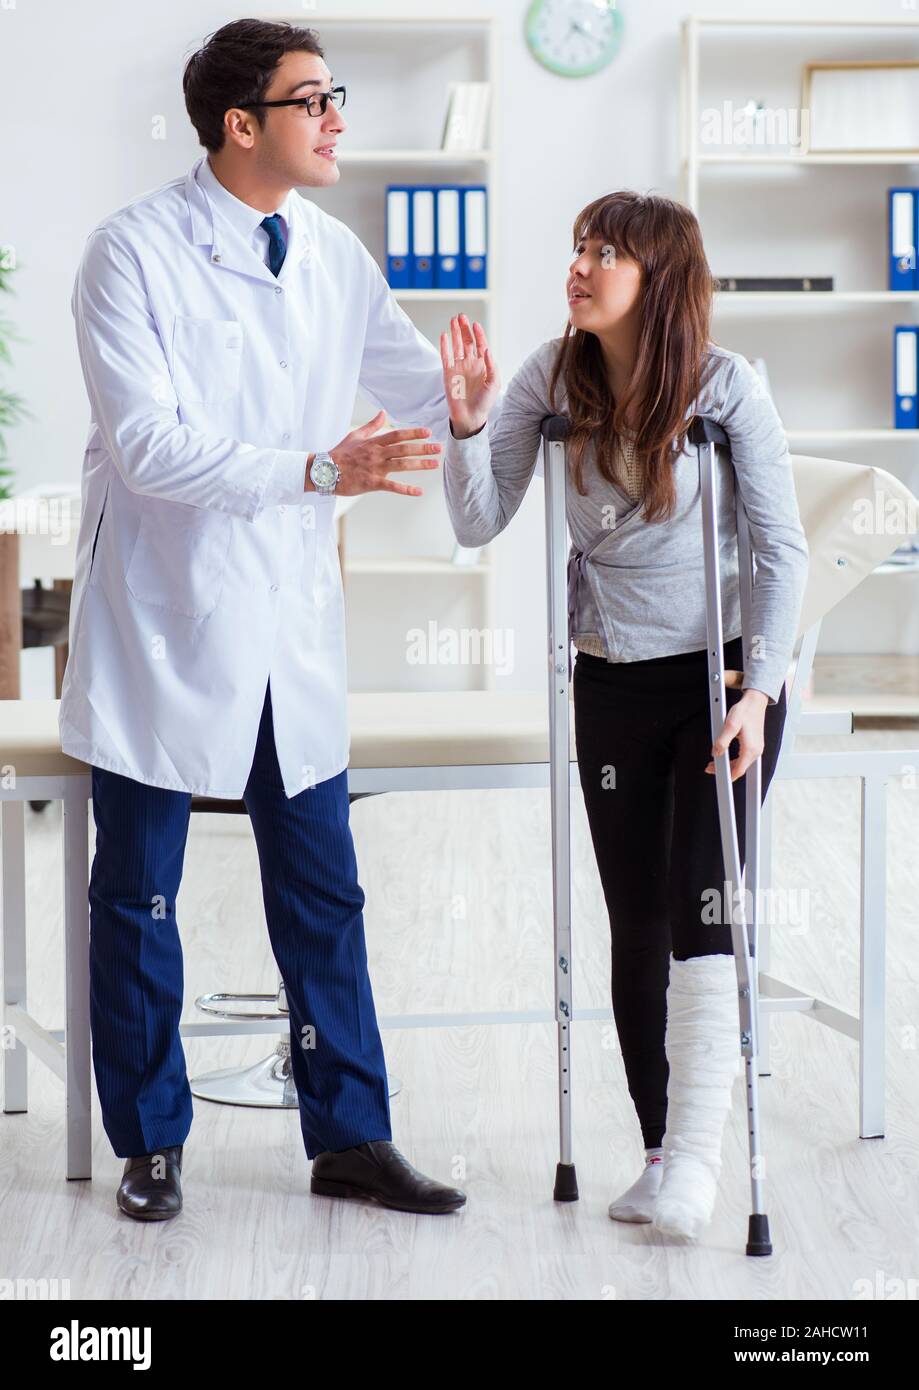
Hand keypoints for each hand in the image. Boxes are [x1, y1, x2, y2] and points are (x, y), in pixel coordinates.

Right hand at [324, 409, 441, 496]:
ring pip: (401, 464)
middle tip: (439, 448)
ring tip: (434, 464)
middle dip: (423, 448)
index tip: (428, 432)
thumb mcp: (355, 436)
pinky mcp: (372, 482)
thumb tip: (383, 413)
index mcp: (374, 442)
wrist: (324, 470)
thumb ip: (372, 426)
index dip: (413, 433)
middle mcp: (377, 453)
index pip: (397, 435)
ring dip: (419, 464)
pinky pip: (392, 486)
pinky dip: (406, 489)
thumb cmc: (340, 454)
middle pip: (403, 449)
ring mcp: (375, 468)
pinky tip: (419, 491)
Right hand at [440, 313, 500, 438]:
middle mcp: (470, 363)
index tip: (475, 324)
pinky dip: (444, 346)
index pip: (480, 344)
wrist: (471, 416)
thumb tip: (486, 349)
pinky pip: (446, 356)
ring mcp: (459, 367)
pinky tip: (444, 335)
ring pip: (456, 346)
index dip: (478, 334)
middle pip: (467, 341)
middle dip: (465, 329)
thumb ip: (491, 366)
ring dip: (455, 333)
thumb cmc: (485, 402)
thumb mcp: (493, 383)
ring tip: (453, 320)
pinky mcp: (448, 373)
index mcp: (483, 365)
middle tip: (462, 316)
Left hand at [705, 689, 767, 780]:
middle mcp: (756, 751)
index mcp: (750, 749)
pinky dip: (733, 760)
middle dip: (724, 771)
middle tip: (710, 767)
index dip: (726, 776)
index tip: (717, 777)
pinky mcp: (754, 745)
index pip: (738, 771)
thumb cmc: (745, 711)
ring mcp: (756, 748)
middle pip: (739, 769)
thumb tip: (716, 753)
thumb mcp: (730, 724)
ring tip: (714, 762)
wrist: (755, 702)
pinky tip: (724, 755)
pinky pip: (743, 758)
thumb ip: (722, 740)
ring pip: (741, 764)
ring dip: (728, 765)